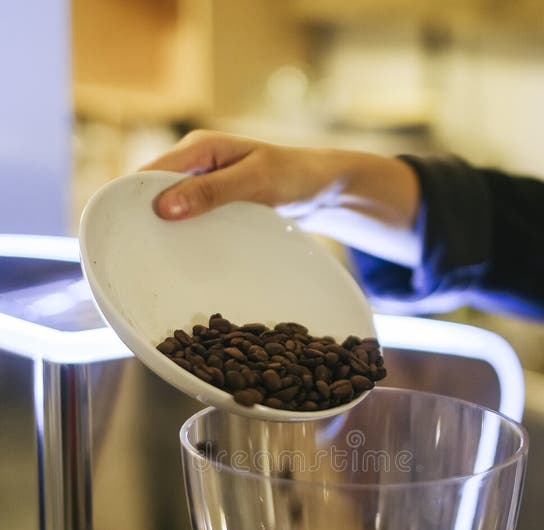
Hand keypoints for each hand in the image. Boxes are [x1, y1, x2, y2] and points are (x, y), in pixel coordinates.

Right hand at [139, 130, 420, 265]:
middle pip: (154, 192)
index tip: (116, 231)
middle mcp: (195, 165)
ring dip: (161, 232)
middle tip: (126, 256)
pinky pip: (190, 219)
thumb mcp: (254, 182)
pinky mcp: (215, 205)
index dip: (130, 200)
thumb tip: (163, 208)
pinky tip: (177, 260)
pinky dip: (183, 237)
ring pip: (171, 209)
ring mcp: (204, 186)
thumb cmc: (293, 176)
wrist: (322, 186)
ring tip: (145, 263)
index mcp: (198, 148)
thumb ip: (211, 192)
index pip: (149, 173)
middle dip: (140, 219)